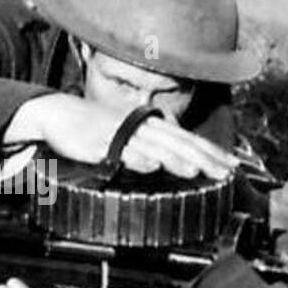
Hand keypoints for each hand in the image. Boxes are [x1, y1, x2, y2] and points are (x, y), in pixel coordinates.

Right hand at [6, 94, 237, 179]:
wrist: (56, 113)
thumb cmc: (91, 126)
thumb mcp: (126, 131)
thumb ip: (149, 143)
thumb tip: (171, 159)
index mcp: (148, 124)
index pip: (186, 138)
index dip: (210, 151)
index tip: (232, 165)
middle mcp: (139, 125)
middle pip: (177, 142)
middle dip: (203, 158)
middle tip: (224, 173)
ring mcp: (119, 133)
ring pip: (153, 146)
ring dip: (175, 159)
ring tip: (195, 171)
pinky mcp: (98, 143)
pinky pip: (120, 151)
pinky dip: (136, 158)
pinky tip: (150, 166)